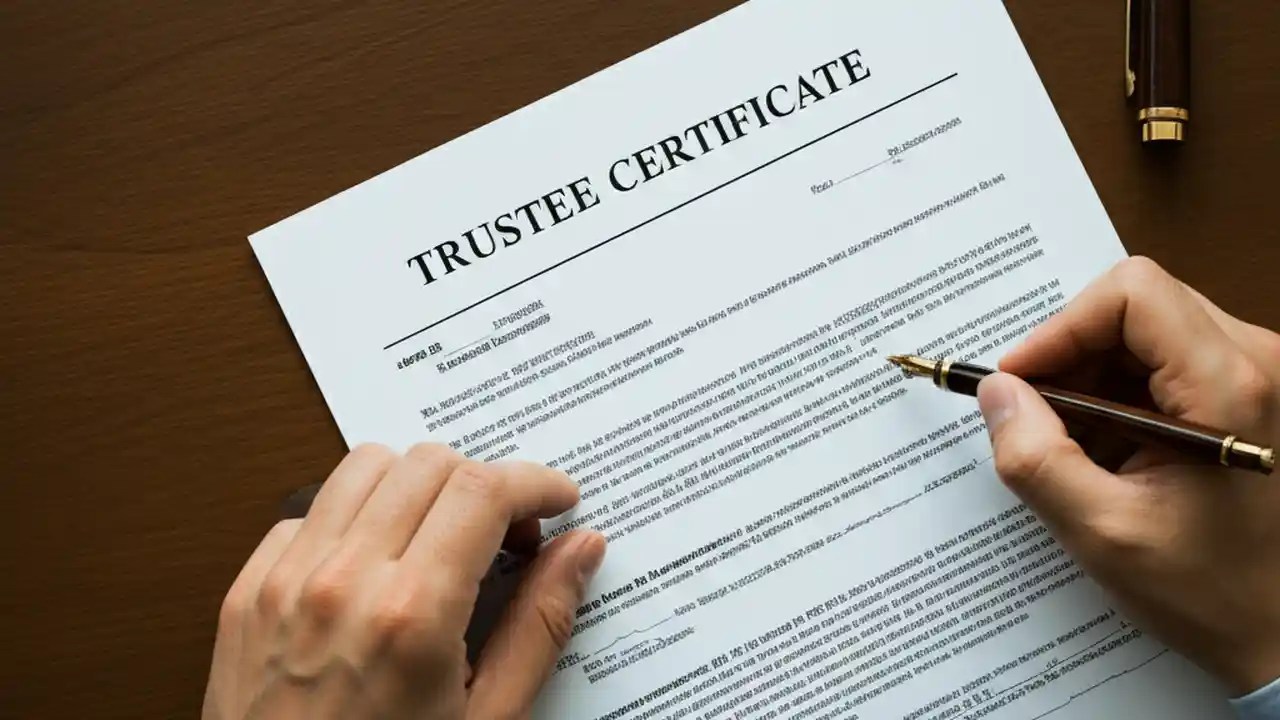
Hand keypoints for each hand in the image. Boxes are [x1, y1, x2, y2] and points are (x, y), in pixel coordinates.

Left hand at [202, 444, 606, 719]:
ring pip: (364, 466)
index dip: (535, 482)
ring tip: (444, 537)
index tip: (558, 499)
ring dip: (417, 486)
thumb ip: (540, 626)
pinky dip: (354, 518)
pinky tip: (379, 565)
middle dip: (483, 483)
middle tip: (509, 535)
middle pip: (429, 463)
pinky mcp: (247, 593)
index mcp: (412, 616)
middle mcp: (343, 582)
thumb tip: (581, 548)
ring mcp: (285, 582)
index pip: (483, 490)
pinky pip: (308, 511)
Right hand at [977, 257, 1279, 693]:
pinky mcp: (1247, 395)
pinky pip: (1165, 361)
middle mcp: (1256, 364)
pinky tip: (1106, 450)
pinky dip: (1118, 394)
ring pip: (1146, 331)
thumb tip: (995, 392)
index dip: (1061, 327)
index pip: (1132, 294)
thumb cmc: (1211, 592)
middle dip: (1071, 354)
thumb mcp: (1104, 533)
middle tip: (1033, 414)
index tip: (1019, 380)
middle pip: (1137, 306)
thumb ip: (1038, 459)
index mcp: (1230, 388)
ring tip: (1072, 443)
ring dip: (1092, 377)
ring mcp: (1257, 377)